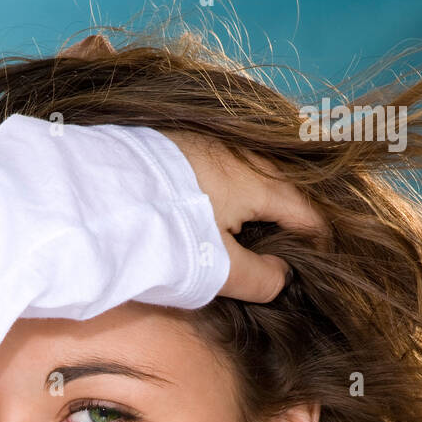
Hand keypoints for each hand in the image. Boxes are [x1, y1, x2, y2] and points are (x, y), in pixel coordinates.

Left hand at [59, 35, 328, 303]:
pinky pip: (219, 170)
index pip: (305, 211)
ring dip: (256, 207)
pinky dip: (228, 195)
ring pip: (247, 176)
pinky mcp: (175, 145)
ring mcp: (205, 144)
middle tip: (287, 254)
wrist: (100, 202)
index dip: (319, 239)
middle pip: (279, 188)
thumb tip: (283, 277)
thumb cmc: (168, 239)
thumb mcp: (219, 269)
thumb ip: (259, 277)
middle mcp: (238, 154)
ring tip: (249, 241)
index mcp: (257, 181)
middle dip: (288, 220)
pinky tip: (213, 218)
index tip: (322, 261)